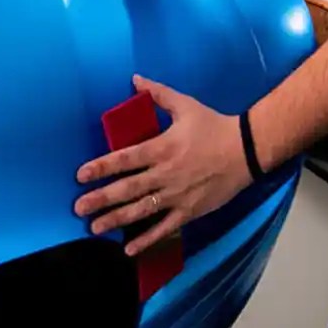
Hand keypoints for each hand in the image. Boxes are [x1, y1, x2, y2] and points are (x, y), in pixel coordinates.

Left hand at [74, 75, 253, 256]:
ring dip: (117, 219)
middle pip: (128, 189)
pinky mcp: (190, 210)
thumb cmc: (214, 126)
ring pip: (142, 210)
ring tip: (94, 228)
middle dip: (101, 199)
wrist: (249, 150)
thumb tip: (135, 78)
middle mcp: (166, 174)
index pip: (125, 159)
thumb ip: (157, 93)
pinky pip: (165, 228)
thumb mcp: (185, 105)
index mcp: (161, 148)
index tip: (80, 175)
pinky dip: (147, 240)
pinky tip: (128, 249)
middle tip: (78, 207)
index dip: (101, 167)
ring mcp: (177, 195)